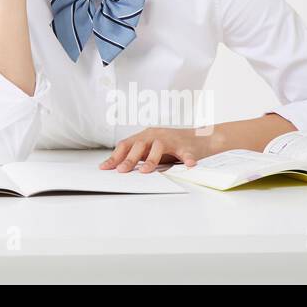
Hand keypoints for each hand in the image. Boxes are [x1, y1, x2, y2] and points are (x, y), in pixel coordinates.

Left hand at [99, 127, 214, 172]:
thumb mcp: (152, 149)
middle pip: (139, 145)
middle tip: (121, 171)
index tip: (104, 168)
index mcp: (145, 136)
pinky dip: (188, 159)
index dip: (115, 156)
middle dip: (129, 159)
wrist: (201, 137)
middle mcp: (156, 135)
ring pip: (158, 147)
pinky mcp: (187, 147)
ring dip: (151, 160)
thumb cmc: (173, 146)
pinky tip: (189, 165)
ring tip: (145, 171)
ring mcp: (172, 140)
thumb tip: (119, 168)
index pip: (126, 145)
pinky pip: (186, 153)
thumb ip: (138, 156)